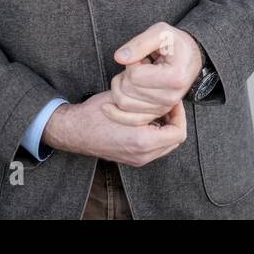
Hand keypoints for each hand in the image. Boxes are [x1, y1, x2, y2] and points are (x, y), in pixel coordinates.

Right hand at [42, 91, 186, 166]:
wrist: (73, 131)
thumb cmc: (94, 114)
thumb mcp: (124, 100)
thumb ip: (148, 99)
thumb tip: (166, 93)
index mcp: (143, 142)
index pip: (178, 133)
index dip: (179, 114)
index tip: (173, 101)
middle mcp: (142, 155)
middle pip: (174, 141)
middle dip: (175, 121)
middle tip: (168, 104)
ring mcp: (137, 160)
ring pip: (165, 145)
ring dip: (165, 127)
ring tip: (156, 110)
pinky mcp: (131, 159)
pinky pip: (154, 148)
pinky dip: (156, 134)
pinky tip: (146, 119)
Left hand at [102, 22, 203, 125]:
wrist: (189, 58)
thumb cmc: (175, 44)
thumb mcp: (161, 33)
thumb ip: (139, 43)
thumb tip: (119, 58)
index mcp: (174, 77)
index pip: (134, 76)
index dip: (131, 62)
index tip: (140, 56)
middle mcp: (171, 97)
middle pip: (128, 90)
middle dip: (124, 74)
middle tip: (135, 64)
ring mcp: (164, 107)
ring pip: (124, 103)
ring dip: (120, 86)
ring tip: (133, 75)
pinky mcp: (157, 112)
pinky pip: (128, 117)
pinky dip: (118, 106)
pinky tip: (119, 93)